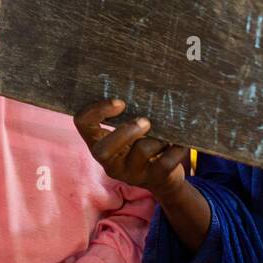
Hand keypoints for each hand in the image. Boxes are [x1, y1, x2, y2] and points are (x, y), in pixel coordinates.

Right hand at [73, 98, 189, 199]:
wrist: (163, 179)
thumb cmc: (142, 143)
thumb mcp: (129, 131)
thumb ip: (126, 114)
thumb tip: (139, 83)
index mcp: (98, 142)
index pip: (82, 124)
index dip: (96, 110)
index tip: (120, 102)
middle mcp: (109, 162)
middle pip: (103, 150)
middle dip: (126, 132)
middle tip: (146, 121)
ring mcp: (130, 174)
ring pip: (141, 151)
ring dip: (158, 138)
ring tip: (167, 135)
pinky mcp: (153, 179)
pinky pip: (166, 162)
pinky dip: (176, 149)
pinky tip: (180, 143)